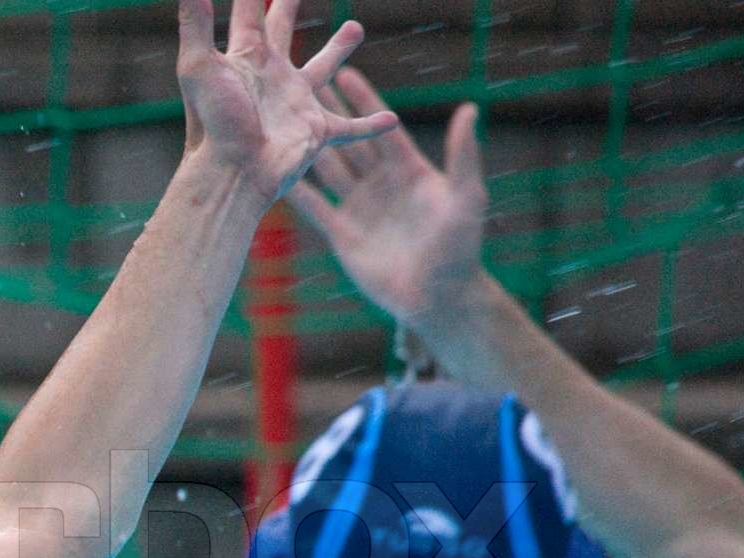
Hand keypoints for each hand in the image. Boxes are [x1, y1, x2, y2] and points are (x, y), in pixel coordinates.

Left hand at [177, 0, 396, 204]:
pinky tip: (391, 120)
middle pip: (281, 31)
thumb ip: (195, 25)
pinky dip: (369, 125)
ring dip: (338, 49)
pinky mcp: (315, 131)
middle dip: (287, 6)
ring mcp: (295, 103)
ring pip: (322, 69)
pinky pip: (349, 127)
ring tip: (356, 27)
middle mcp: (271, 76)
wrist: (231, 174)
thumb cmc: (213, 124)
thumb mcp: (198, 68)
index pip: (250, 12)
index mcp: (246, 58)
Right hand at [286, 68, 487, 328]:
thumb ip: (463, 155)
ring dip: (308, 147)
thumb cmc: (459, 249)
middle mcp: (381, 184)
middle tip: (304, 89)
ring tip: (283, 125)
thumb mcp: (465, 198)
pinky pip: (315, 208)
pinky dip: (296, 192)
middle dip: (329, 116)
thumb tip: (469, 109)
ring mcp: (360, 208)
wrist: (436, 298)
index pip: (381, 127)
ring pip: (329, 170)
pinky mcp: (343, 235)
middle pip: (350, 142)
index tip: (344, 73)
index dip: (364, 100)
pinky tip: (275, 174)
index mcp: (409, 169)